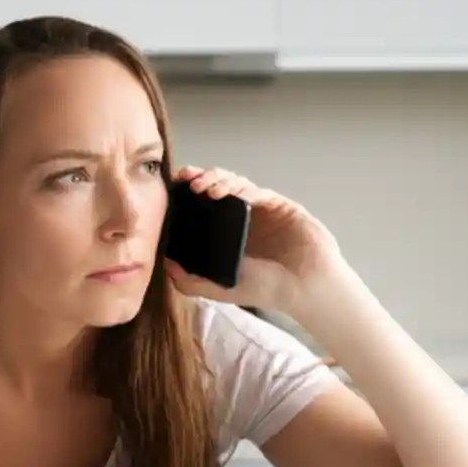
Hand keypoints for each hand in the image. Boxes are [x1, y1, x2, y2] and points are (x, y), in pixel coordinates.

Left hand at [165, 164, 346, 313]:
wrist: (303, 289)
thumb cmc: (266, 289)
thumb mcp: (218, 289)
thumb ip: (189, 281)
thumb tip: (164, 265)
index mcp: (226, 233)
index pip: (202, 206)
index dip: (186, 194)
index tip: (172, 189)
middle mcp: (242, 218)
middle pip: (217, 186)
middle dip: (199, 177)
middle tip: (184, 178)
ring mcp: (261, 210)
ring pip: (235, 183)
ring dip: (216, 179)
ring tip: (202, 187)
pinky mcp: (279, 205)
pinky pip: (256, 190)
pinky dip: (239, 188)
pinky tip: (223, 194)